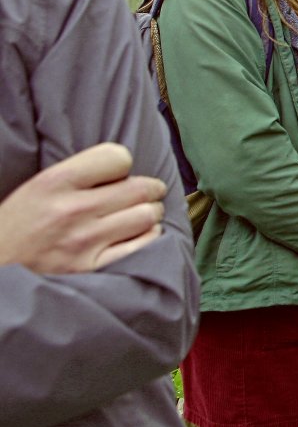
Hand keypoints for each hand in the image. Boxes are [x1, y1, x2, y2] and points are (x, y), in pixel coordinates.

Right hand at [0, 143, 166, 272]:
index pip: (118, 157)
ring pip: (146, 217)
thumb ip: (79, 176)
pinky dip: (149, 237)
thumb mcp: (37, 189)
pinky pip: (142, 246)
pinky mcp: (93, 269)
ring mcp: (84, 242)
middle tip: (151, 192)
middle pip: (140, 188)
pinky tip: (141, 234)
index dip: (122, 164)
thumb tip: (126, 170)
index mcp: (54, 183)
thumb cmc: (17, 226)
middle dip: (151, 189)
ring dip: (151, 213)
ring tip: (144, 213)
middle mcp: (72, 210)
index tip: (120, 173)